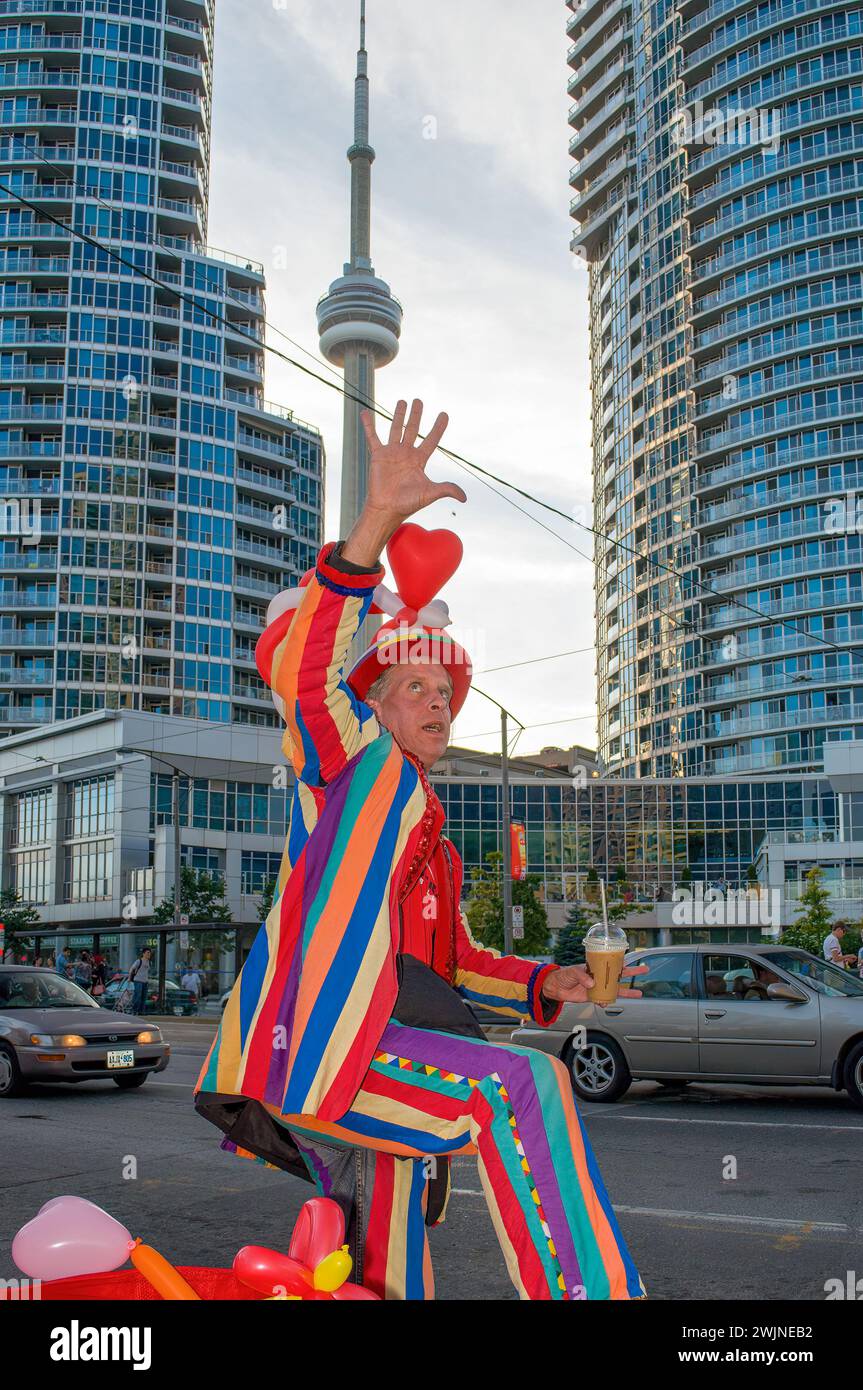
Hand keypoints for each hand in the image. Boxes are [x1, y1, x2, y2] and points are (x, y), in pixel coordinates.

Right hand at [361, 398, 464, 524]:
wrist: (387, 508)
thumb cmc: (408, 503)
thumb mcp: (430, 493)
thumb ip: (447, 489)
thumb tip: (464, 498)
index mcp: (419, 460)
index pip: (431, 440)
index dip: (438, 427)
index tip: (444, 414)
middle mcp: (406, 454)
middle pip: (413, 429)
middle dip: (416, 415)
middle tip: (419, 401)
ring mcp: (392, 453)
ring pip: (396, 428)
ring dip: (399, 415)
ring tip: (402, 401)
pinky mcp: (378, 455)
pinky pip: (372, 436)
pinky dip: (368, 425)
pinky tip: (365, 413)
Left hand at [540, 963, 648, 1003]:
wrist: (556, 987)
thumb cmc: (564, 975)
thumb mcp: (573, 971)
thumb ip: (582, 976)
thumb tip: (592, 984)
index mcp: (596, 967)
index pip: (611, 963)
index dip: (622, 961)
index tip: (632, 959)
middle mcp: (600, 976)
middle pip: (619, 974)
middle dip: (633, 972)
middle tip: (645, 969)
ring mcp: (598, 987)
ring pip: (615, 989)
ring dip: (627, 992)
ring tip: (639, 993)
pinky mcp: (593, 997)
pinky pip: (604, 1000)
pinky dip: (606, 1002)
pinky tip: (607, 1003)